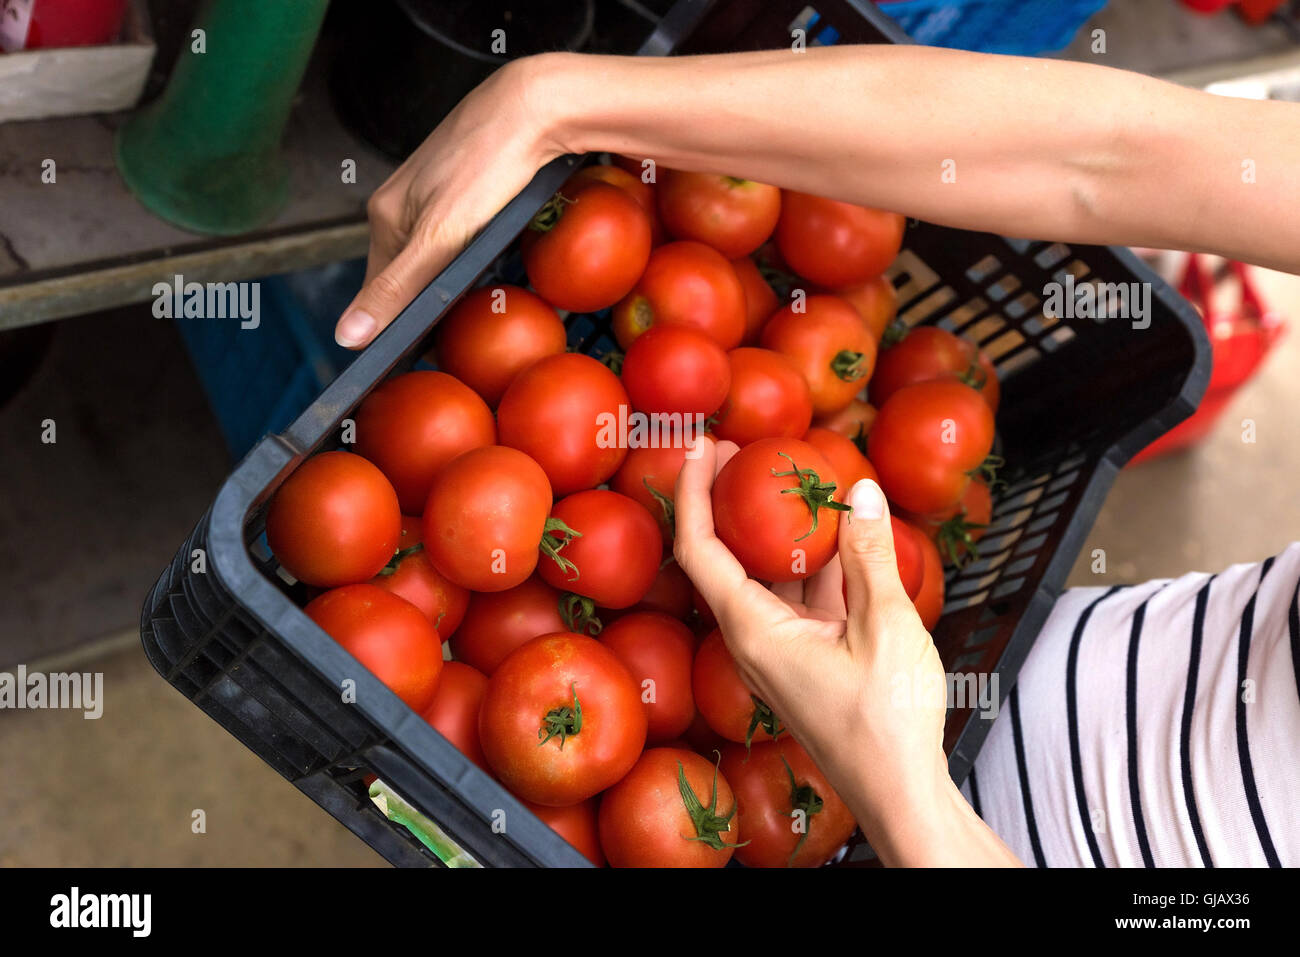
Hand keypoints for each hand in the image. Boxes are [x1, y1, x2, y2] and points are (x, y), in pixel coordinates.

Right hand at [334, 57, 565, 347]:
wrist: (535, 106)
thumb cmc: (489, 166)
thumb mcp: (441, 238)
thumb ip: (397, 288)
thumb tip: (347, 337)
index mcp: (385, 215)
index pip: (378, 290)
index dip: (396, 326)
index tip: (419, 357)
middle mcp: (401, 201)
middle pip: (404, 271)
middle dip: (423, 303)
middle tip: (455, 338)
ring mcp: (432, 190)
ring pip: (432, 252)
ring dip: (448, 279)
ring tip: (475, 305)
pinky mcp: (462, 182)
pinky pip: (456, 232)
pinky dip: (468, 254)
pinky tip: (489, 261)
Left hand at [674, 438, 1018, 865]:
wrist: (901, 794)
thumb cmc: (886, 726)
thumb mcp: (885, 628)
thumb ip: (870, 556)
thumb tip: (861, 492)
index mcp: (752, 631)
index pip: (699, 548)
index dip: (692, 492)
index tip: (699, 446)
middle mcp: (753, 639)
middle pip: (727, 556)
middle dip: (731, 500)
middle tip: (744, 450)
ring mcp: (778, 651)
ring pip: (769, 576)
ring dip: (781, 531)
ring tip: (798, 481)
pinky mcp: (805, 659)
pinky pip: (800, 599)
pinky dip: (816, 564)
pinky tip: (842, 535)